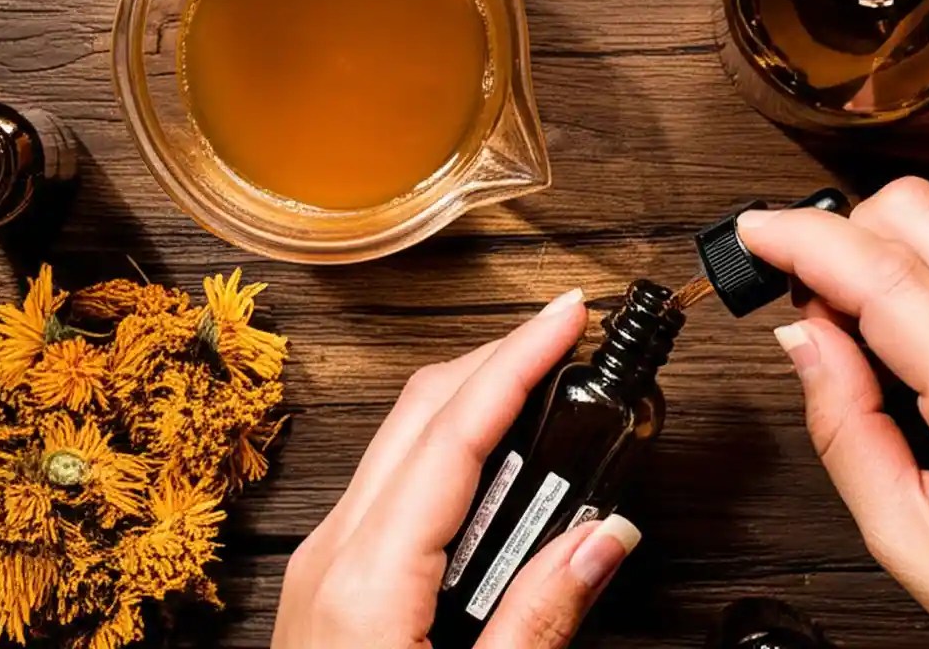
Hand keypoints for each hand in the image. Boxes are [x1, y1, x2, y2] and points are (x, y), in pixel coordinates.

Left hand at [272, 289, 640, 648]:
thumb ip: (542, 614)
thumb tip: (601, 534)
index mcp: (370, 575)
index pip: (456, 432)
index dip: (517, 359)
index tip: (566, 315)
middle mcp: (336, 550)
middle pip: (421, 411)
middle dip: (499, 357)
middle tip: (569, 340)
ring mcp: (327, 559)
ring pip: (404, 438)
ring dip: (476, 399)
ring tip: (548, 390)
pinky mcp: (335, 577)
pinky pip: (395, 480)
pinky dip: (451, 449)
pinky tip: (497, 465)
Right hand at [739, 178, 928, 648]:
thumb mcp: (910, 540)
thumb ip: (845, 428)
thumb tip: (804, 340)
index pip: (886, 278)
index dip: (803, 239)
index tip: (757, 235)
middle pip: (926, 216)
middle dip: (844, 232)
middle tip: (805, 292)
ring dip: (893, 249)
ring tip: (862, 324)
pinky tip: (918, 322)